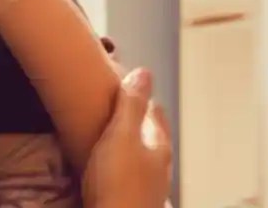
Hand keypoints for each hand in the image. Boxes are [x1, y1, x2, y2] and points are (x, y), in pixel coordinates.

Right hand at [82, 68, 172, 207]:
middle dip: (135, 123)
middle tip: (113, 112)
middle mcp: (159, 167)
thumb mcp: (121, 136)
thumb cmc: (119, 186)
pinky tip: (107, 174)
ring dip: (128, 148)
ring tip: (107, 141)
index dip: (140, 97)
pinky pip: (128, 179)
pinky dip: (119, 170)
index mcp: (160, 146)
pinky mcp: (133, 203)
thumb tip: (144, 72)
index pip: (155, 111)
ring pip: (141, 159)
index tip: (124, 86)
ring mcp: (148, 188)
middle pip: (150, 136)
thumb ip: (132, 104)